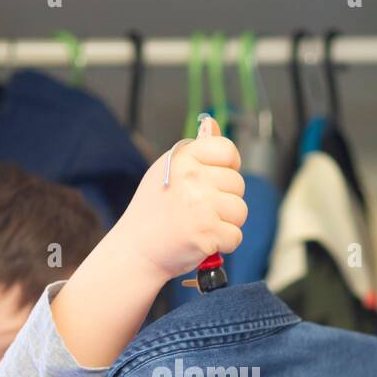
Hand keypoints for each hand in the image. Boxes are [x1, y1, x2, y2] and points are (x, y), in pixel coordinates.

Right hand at [114, 116, 246, 282]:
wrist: (135, 252)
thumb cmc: (152, 214)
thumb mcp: (167, 173)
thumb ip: (194, 151)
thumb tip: (211, 123)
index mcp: (182, 159)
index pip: (227, 150)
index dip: (229, 167)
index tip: (217, 182)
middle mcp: (192, 178)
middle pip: (238, 184)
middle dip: (225, 201)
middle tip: (199, 212)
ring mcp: (200, 206)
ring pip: (240, 211)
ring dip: (227, 223)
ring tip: (202, 227)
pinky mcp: (207, 233)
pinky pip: (235, 236)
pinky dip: (223, 244)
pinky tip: (203, 242)